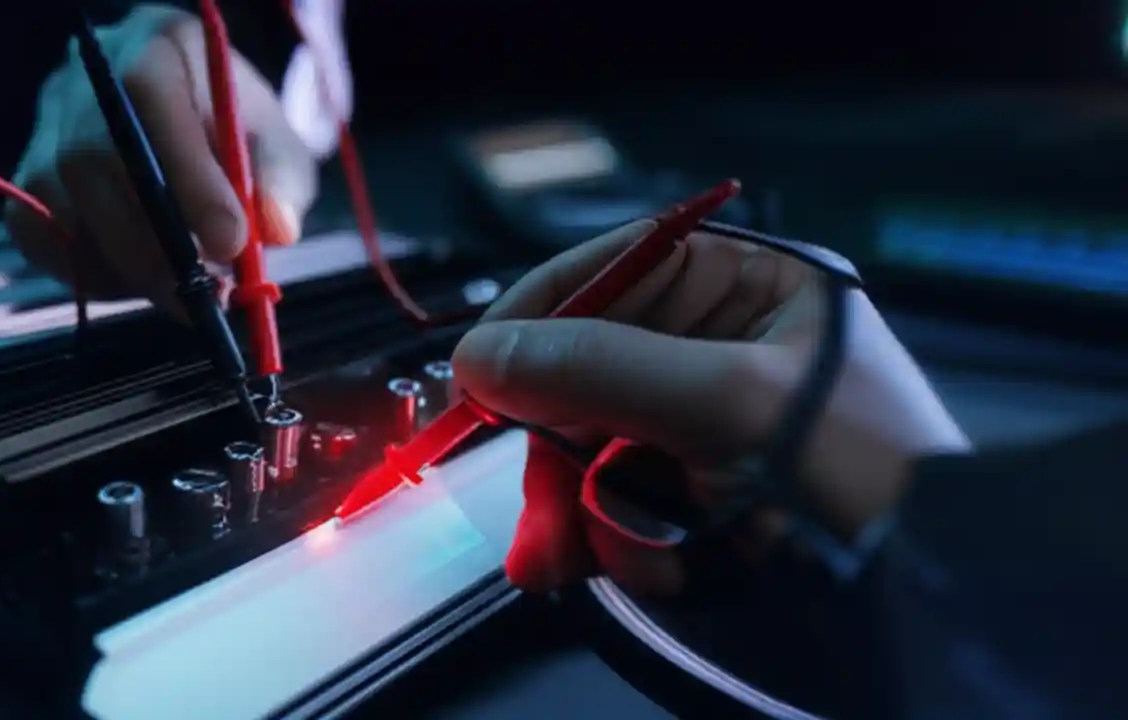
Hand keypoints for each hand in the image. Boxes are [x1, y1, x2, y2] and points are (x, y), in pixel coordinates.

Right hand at [6, 4, 316, 315]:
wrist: (190, 118)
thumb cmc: (235, 129)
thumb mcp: (276, 141)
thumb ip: (280, 179)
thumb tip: (278, 229)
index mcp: (156, 47)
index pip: (153, 102)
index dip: (190, 180)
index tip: (231, 244)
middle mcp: (86, 81)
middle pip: (93, 160)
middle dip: (154, 244)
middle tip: (204, 295)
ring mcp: (47, 127)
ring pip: (63, 205)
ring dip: (127, 266)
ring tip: (183, 291)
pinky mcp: (29, 178)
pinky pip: (39, 234)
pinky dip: (91, 272)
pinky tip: (139, 280)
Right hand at [452, 220, 970, 594]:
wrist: (939, 592)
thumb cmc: (869, 469)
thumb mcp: (733, 402)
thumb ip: (601, 368)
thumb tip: (483, 354)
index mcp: (750, 286)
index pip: (616, 269)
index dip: (539, 311)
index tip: (476, 364)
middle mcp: (721, 344)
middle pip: (590, 363)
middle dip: (554, 436)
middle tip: (531, 490)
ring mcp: (706, 423)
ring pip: (592, 441)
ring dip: (570, 501)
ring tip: (556, 557)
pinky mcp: (697, 493)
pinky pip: (618, 498)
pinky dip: (603, 536)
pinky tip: (604, 566)